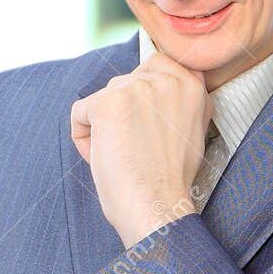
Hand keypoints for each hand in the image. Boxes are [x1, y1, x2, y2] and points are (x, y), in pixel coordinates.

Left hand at [69, 54, 212, 246]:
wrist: (159, 207)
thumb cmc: (171, 180)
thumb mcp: (193, 129)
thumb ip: (179, 101)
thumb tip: (154, 85)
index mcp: (192, 83)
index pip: (155, 65)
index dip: (142, 99)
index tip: (146, 129)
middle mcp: (166, 79)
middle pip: (124, 84)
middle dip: (122, 116)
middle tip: (136, 149)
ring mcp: (136, 88)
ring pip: (102, 99)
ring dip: (104, 128)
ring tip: (123, 157)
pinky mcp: (107, 104)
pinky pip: (80, 113)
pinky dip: (83, 139)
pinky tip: (103, 158)